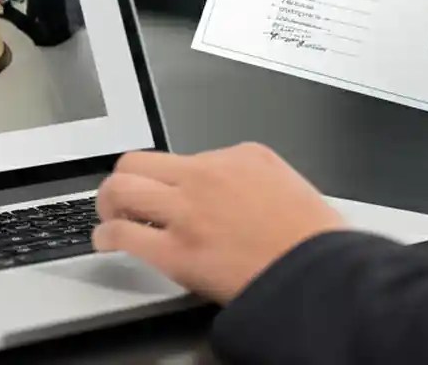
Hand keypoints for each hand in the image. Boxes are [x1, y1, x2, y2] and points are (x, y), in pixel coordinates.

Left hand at [93, 143, 345, 303]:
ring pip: (122, 189)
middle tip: (120, 195)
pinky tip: (106, 241)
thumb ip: (251, 179)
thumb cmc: (315, 239)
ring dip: (108, 203)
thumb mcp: (288, 183)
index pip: (182, 157)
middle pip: (138, 162)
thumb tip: (232, 190)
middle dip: (123, 179)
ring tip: (108, 215)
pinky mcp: (177, 251)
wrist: (321, 272)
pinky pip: (125, 234)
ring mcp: (188, 212)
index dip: (167, 178)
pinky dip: (107, 235)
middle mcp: (206, 176)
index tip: (164, 190)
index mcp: (239, 156)